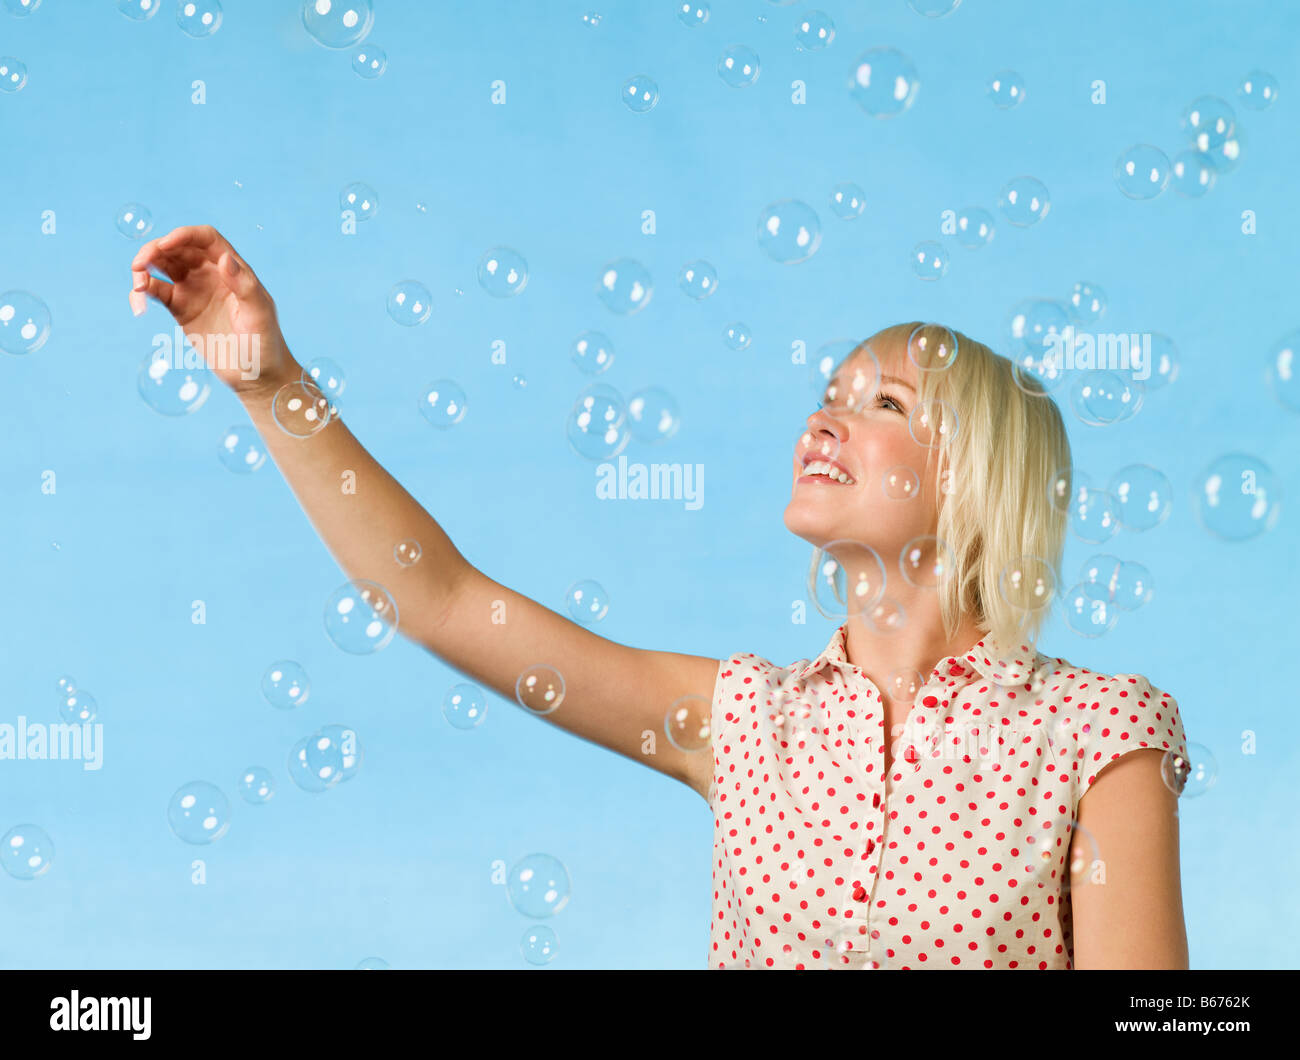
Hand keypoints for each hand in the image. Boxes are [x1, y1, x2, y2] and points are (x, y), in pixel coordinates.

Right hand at [129, 225, 295, 393]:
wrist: (256, 376)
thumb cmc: (265, 344)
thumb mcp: (260, 316)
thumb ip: (245, 287)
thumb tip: (225, 258)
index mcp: (233, 269)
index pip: (205, 238)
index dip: (183, 235)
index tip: (165, 244)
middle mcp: (211, 273)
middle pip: (177, 247)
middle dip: (154, 249)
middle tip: (139, 266)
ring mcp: (194, 289)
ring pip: (161, 265)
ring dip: (143, 268)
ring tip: (139, 287)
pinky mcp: (181, 309)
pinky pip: (155, 291)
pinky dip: (142, 292)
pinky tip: (138, 304)